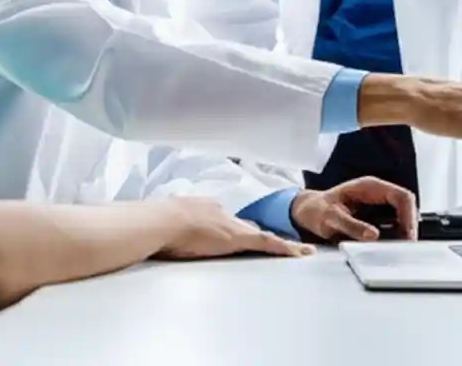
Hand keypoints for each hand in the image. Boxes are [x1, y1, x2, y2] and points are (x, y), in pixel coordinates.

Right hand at [156, 198, 314, 259]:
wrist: (163, 221)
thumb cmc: (159, 224)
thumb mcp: (169, 221)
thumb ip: (176, 225)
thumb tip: (169, 233)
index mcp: (205, 208)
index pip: (228, 221)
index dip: (240, 230)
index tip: (247, 237)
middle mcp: (222, 212)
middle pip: (248, 227)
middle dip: (265, 236)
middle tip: (286, 245)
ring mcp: (232, 224)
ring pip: (263, 235)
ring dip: (282, 244)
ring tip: (302, 252)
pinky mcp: (238, 237)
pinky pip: (268, 243)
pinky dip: (284, 248)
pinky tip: (299, 254)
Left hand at [290, 177, 417, 242]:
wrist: (305, 211)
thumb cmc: (316, 210)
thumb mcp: (330, 219)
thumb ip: (352, 226)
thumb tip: (373, 235)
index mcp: (369, 187)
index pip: (401, 196)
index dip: (409, 216)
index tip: (408, 236)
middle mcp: (376, 192)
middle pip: (405, 205)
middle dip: (409, 225)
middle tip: (406, 246)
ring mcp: (377, 202)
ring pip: (401, 214)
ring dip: (404, 230)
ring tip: (399, 248)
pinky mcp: (375, 214)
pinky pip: (393, 222)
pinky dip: (395, 234)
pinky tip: (390, 246)